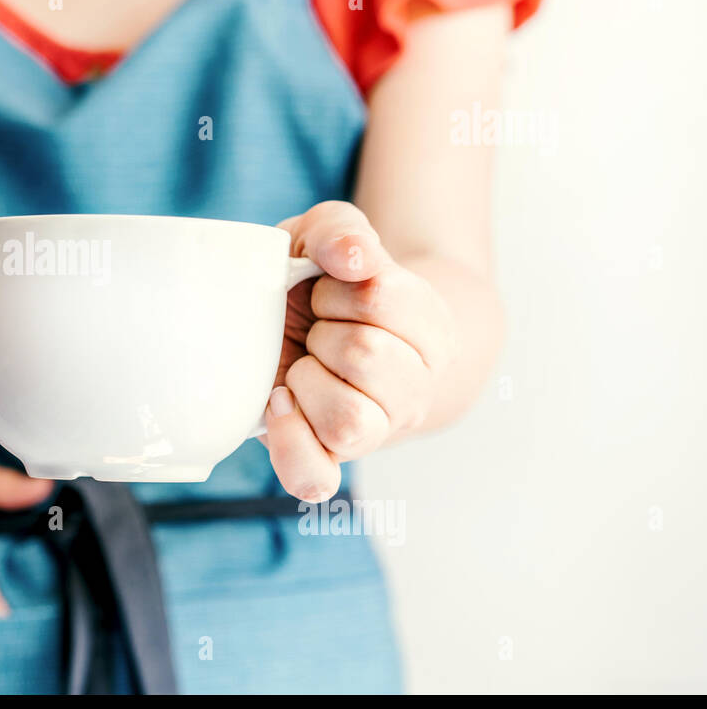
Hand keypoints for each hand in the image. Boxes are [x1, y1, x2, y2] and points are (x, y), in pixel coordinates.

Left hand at [261, 201, 455, 501]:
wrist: (311, 328)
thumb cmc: (320, 281)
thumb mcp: (326, 235)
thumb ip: (339, 230)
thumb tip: (352, 259)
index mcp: (431, 328)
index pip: (379, 297)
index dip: (335, 288)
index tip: (327, 291)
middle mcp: (416, 388)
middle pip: (366, 357)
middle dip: (321, 331)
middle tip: (316, 328)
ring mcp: (377, 430)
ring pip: (347, 420)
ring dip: (307, 382)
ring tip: (302, 364)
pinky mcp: (329, 460)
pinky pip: (316, 478)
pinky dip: (290, 445)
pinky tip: (278, 405)